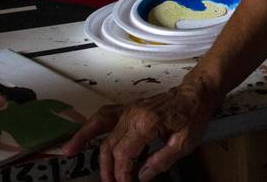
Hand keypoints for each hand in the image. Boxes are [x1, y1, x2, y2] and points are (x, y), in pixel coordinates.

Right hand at [62, 82, 218, 181]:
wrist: (195, 93)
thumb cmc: (193, 116)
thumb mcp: (184, 144)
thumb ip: (161, 161)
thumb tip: (141, 176)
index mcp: (147, 123)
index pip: (124, 154)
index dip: (121, 174)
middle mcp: (133, 114)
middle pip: (110, 146)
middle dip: (107, 168)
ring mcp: (129, 110)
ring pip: (101, 129)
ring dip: (88, 145)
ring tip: (71, 154)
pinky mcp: (129, 108)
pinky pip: (104, 116)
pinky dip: (90, 126)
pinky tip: (80, 137)